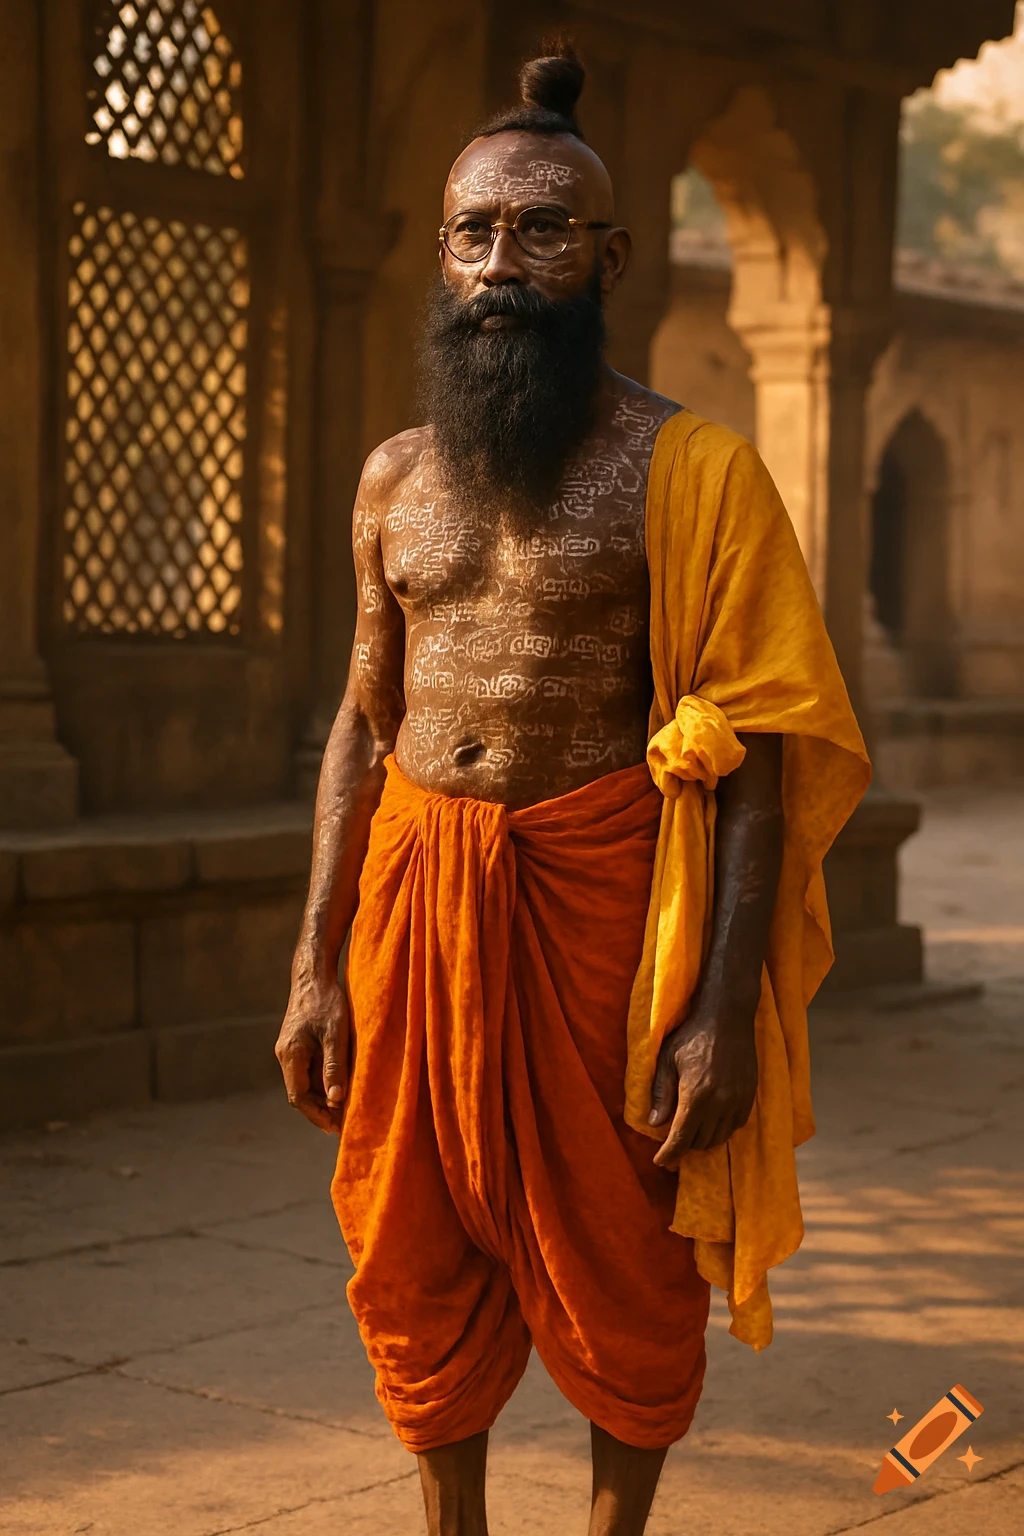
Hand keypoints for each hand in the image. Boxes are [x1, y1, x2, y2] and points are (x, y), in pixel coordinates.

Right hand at [275, 966, 350, 1133]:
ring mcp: (291, 1050)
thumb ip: (334, 1066)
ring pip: (304, 1082)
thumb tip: (335, 1099)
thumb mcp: (335, 1034)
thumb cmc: (326, 1001)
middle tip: (343, 1124)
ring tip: (344, 1110)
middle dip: (320, 1110)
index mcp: (291, 1054)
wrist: (313, 975)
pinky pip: (309, 1070)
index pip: (298, 1096)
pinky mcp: (298, 1044)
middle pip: (300, 1093)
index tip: (335, 1127)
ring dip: (322, 1097)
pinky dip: (322, 1082)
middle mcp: (286, 1055)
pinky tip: (339, 1087)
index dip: (316, 1114)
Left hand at [648, 1000, 757, 1167]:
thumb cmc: (692, 1035)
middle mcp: (719, 1103)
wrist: (727, 1017)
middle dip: (684, 1147)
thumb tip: (654, 1122)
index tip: (660, 1162)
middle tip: (672, 1145)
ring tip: (690, 1135)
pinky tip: (711, 1122)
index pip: (681, 1138)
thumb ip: (661, 1093)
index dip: (669, 1154)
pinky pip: (735, 1125)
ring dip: (703, 1141)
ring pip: (720, 1137)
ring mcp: (738, 1100)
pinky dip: (721, 1130)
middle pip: (701, 1142)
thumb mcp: (668, 1060)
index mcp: (695, 1096)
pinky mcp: (749, 1095)